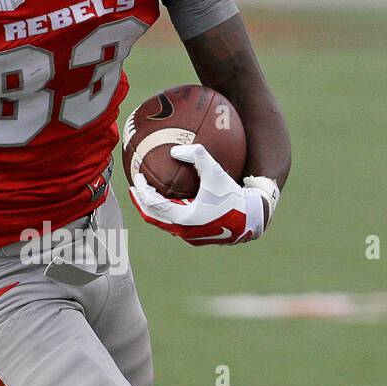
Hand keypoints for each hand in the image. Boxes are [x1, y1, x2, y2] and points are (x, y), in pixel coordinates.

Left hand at [128, 143, 277, 245]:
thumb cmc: (233, 196)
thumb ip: (197, 156)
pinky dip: (168, 211)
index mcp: (182, 218)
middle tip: (134, 188)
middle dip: (140, 202)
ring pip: (164, 222)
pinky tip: (175, 199)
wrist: (252, 219)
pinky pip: (177, 223)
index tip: (136, 177)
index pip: (152, 204)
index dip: (141, 190)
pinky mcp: (198, 236)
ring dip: (154, 208)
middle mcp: (182, 231)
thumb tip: (176, 149)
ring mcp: (190, 236)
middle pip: (152, 217)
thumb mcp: (216, 172)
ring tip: (150, 194)